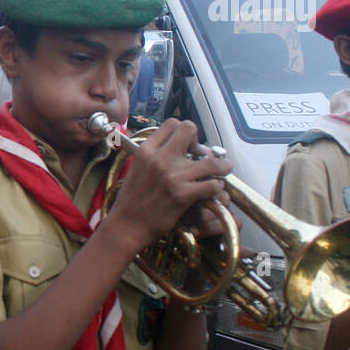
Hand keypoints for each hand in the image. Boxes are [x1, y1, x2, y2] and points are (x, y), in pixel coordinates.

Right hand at [106, 119, 230, 248]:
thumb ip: (153, 156)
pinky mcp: (182, 195)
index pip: (172, 124)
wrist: (126, 225)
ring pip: (212, 160)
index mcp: (146, 150)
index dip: (185, 133)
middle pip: (190, 130)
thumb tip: (174, 149)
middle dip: (201, 141)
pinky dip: (217, 186)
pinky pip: (212, 184)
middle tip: (203, 156)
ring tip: (223, 170)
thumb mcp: (136, 169)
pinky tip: (213, 190)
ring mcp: (172, 176)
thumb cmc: (131, 200)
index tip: (187, 146)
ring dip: (222, 165)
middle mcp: (159, 158)